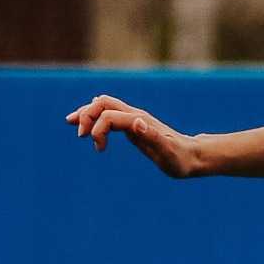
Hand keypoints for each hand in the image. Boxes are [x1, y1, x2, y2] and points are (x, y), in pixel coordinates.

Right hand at [67, 94, 203, 177]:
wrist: (192, 156)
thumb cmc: (180, 159)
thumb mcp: (168, 153)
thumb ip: (154, 137)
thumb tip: (136, 121)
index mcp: (140, 122)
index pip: (110, 116)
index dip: (98, 129)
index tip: (99, 149)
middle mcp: (136, 116)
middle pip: (104, 104)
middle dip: (87, 115)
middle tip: (79, 133)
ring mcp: (134, 120)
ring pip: (105, 107)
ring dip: (87, 113)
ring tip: (71, 122)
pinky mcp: (134, 126)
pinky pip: (110, 116)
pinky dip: (96, 118)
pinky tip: (88, 124)